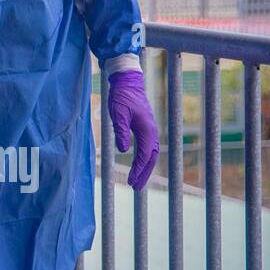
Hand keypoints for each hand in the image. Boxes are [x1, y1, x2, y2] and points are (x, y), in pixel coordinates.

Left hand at [107, 69, 159, 190]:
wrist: (127, 81)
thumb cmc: (121, 96)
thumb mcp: (118, 113)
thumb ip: (121, 132)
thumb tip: (124, 151)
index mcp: (147, 129)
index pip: (144, 155)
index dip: (138, 170)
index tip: (131, 182)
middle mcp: (152, 131)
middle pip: (151, 157)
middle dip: (144, 173)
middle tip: (135, 188)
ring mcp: (150, 129)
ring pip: (150, 153)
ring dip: (144, 168)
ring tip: (136, 181)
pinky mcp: (146, 127)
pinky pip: (147, 147)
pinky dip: (143, 158)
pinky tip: (137, 165)